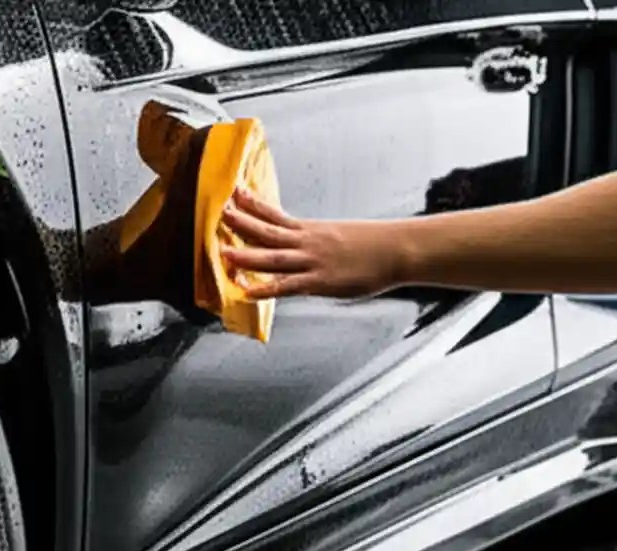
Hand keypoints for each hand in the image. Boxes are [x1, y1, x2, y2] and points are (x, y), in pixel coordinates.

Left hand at [220, 188, 407, 299]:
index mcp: (310, 229)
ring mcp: (313, 261)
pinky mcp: (320, 281)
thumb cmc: (372, 245)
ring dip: (247, 255)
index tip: (233, 192)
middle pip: (267, 230)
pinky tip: (248, 291)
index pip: (275, 213)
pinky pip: (287, 286)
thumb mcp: (339, 235)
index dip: (252, 204)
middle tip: (218, 213)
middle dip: (241, 223)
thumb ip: (315, 240)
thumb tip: (300, 243)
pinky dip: (266, 288)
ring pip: (273, 256)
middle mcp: (307, 242)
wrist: (397, 250)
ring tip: (223, 252)